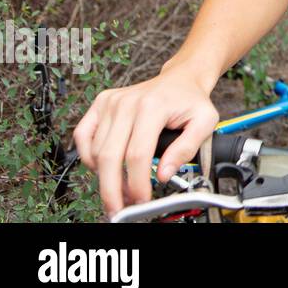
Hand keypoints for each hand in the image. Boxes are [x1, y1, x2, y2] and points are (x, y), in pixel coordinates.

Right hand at [72, 66, 218, 218]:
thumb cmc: (191, 100)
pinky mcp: (100, 103)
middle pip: (110, 156)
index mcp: (153, 106)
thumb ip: (186, 149)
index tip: (142, 200)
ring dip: (104, 177)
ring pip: (96, 151)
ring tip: (120, 189)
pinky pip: (83, 136)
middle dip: (112, 189)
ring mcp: (111, 102)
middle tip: (119, 208)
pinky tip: (103, 167)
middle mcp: (127, 103)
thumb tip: (163, 174)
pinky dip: (89, 157)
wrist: (180, 79)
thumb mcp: (205, 122)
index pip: (137, 155)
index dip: (137, 183)